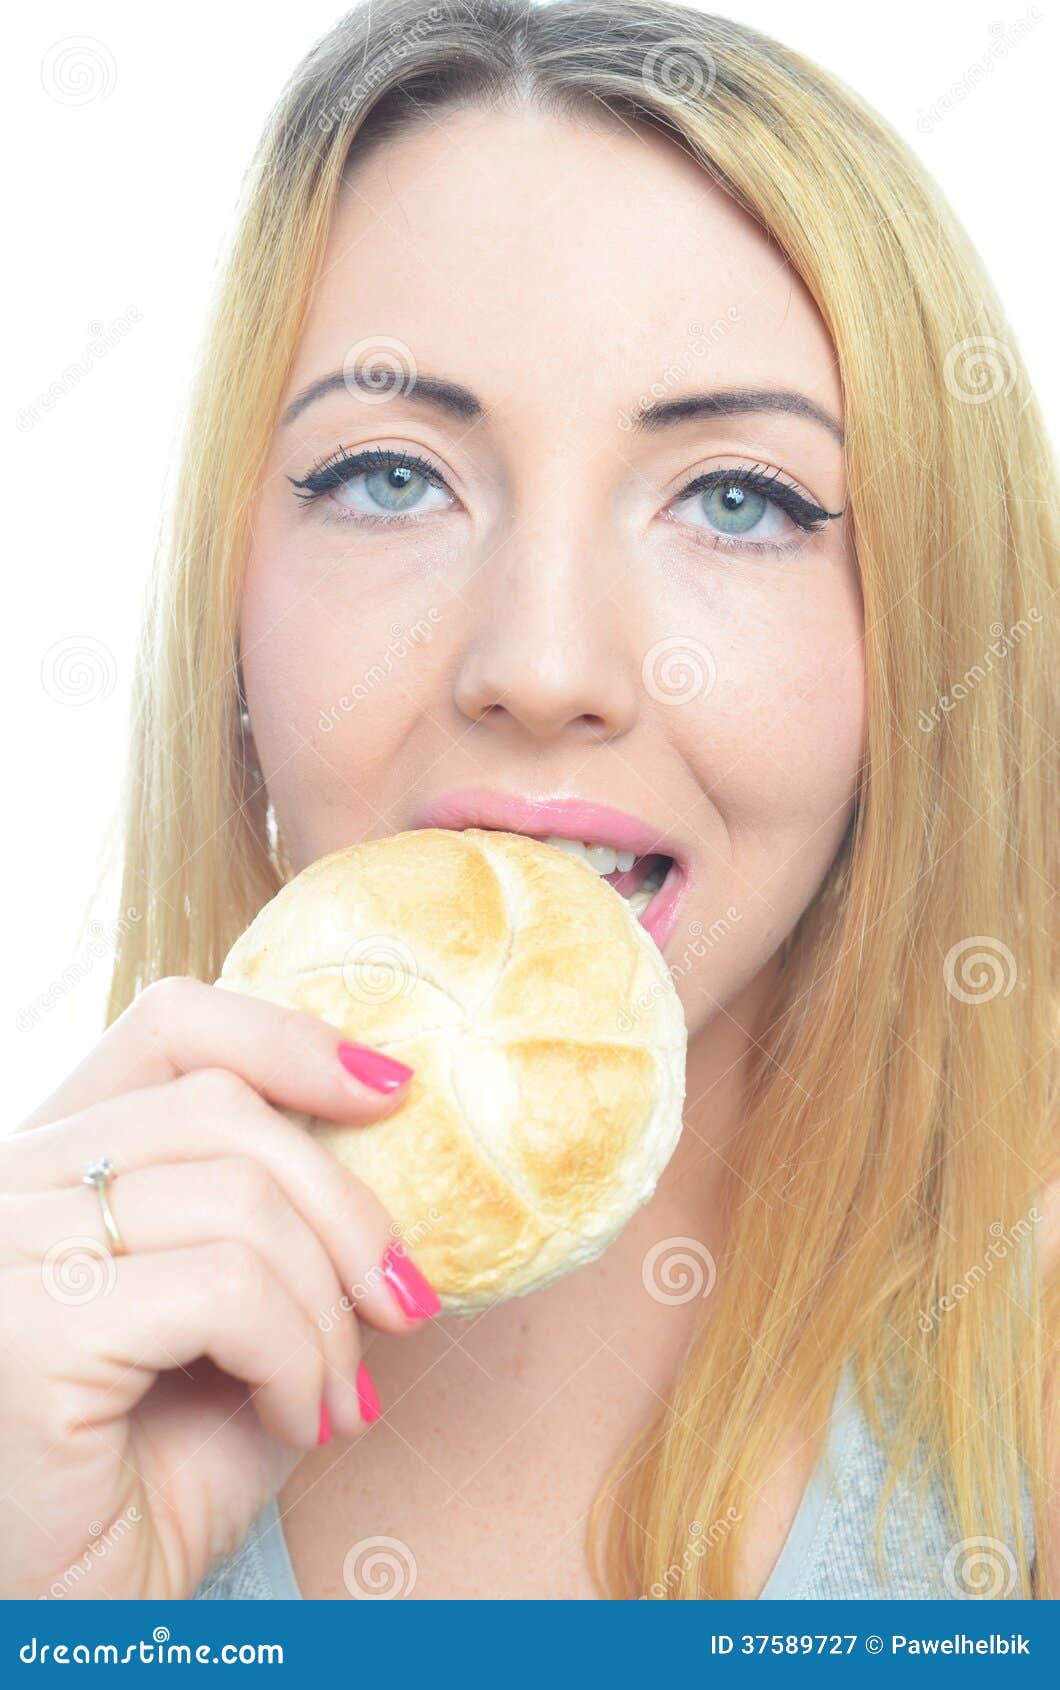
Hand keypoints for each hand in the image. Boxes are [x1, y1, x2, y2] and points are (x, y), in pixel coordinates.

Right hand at [1, 976, 436, 1598]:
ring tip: (340, 1395)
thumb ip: (280, 1220)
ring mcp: (4, 1250)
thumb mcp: (238, 1320)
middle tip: (404, 1301)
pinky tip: (299, 1421)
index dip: (287, 1035)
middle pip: (223, 1108)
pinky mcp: (28, 1327)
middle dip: (349, 1206)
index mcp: (50, 1164)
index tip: (390, 1089)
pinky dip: (296, 1355)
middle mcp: (6, 1186)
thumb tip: (393, 1132)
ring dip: (328, 1308)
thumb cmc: (155, 1475)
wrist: (78, 1623)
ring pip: (238, 1199)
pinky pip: (226, 1287)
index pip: (165, 1024)